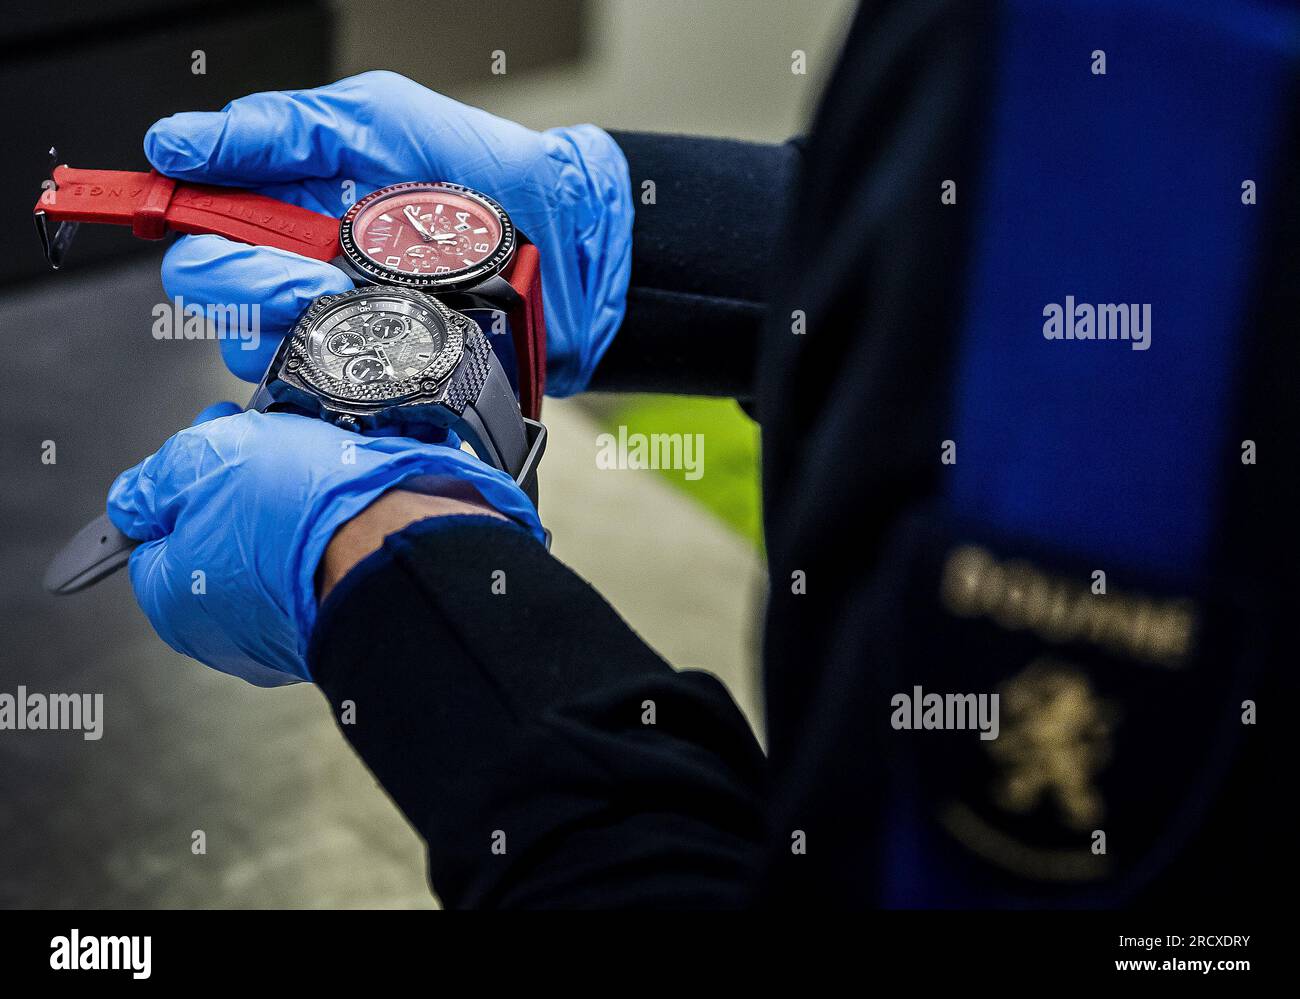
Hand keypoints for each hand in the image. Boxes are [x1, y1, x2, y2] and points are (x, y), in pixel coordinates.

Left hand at [106, 403, 543, 685]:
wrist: (399, 544)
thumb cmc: (298, 512)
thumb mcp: (202, 461)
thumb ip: (156, 477)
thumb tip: (138, 497)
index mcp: (176, 601)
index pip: (154, 533)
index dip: (183, 479)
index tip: (212, 446)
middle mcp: (232, 633)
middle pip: (223, 541)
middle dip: (243, 495)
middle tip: (270, 457)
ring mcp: (295, 632)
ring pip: (282, 552)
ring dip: (295, 511)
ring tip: (320, 476)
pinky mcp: (349, 619)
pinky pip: (333, 564)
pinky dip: (340, 532)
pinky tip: (352, 505)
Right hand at [146, 70, 634, 393]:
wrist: (570, 250)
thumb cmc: (488, 179)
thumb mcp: (381, 122)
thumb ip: (280, 128)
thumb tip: (178, 141)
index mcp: (294, 204)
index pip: (198, 216)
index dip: (162, 212)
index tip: (155, 208)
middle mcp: (304, 268)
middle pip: (210, 289)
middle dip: (244, 283)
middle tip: (309, 274)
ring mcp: (339, 325)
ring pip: (255, 348)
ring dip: (297, 329)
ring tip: (365, 307)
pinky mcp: (375, 377)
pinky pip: (318, 392)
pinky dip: (336, 375)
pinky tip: (381, 351)